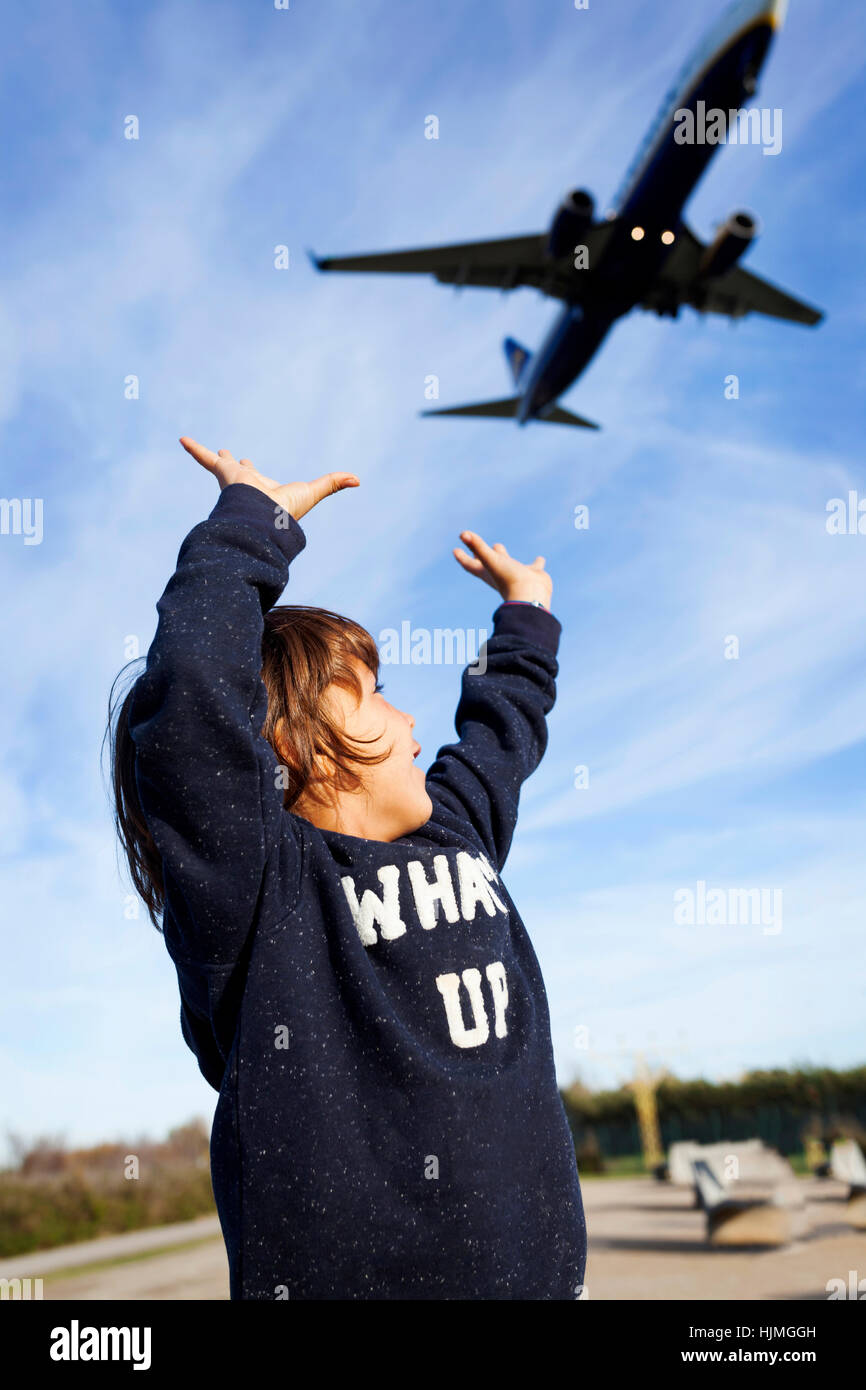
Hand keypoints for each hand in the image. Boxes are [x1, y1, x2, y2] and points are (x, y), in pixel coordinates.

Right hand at [179, 437, 358, 520]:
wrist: (264, 519)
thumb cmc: (286, 510)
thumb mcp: (314, 491)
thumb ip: (332, 483)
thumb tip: (358, 480)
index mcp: (263, 489)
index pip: (257, 477)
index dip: (254, 471)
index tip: (248, 464)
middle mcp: (247, 484)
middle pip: (240, 471)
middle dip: (235, 464)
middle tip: (230, 456)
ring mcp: (234, 480)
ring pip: (220, 465)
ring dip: (212, 457)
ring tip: (197, 448)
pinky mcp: (223, 473)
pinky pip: (205, 459)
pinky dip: (195, 449)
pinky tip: (182, 438)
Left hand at [453, 530, 552, 608]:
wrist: (531, 595)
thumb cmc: (508, 579)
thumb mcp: (491, 560)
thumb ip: (478, 546)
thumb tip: (463, 534)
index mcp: (487, 572)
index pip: (470, 564)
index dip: (462, 558)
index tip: (455, 550)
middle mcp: (500, 573)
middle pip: (486, 562)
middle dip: (480, 553)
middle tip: (475, 544)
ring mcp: (516, 574)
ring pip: (507, 563)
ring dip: (503, 555)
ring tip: (498, 547)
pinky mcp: (532, 574)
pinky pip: (534, 567)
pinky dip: (537, 562)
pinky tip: (540, 559)